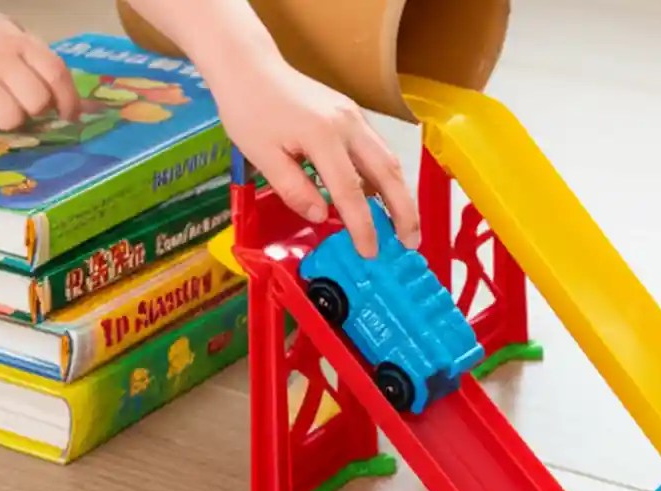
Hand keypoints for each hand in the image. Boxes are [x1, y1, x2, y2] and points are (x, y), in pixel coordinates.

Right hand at [0, 0, 80, 131]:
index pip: (57, 74)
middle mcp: (0, 58)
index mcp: (19, 41)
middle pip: (37, 102)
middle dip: (34, 110)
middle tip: (20, 104)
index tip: (69, 115)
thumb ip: (34, 58)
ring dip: (5, 119)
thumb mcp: (7, 31)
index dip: (69, 100)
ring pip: (10, 120)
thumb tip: (67, 98)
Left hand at [211, 56, 419, 257]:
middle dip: (403, 211)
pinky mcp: (352, 115)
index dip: (362, 226)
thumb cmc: (249, 109)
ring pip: (388, 160)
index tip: (369, 252)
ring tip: (403, 226)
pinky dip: (385, 177)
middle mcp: (347, 124)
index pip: (350, 191)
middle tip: (410, 243)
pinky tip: (381, 198)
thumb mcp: (261, 155)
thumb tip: (321, 216)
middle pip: (387, 172)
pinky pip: (376, 150)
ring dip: (400, 195)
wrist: (250, 67)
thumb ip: (293, 189)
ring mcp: (354, 117)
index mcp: (322, 136)